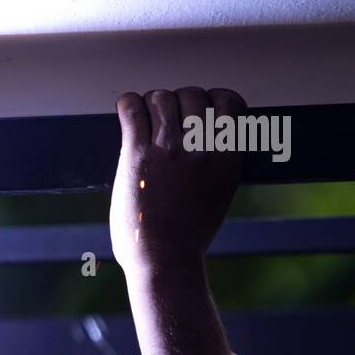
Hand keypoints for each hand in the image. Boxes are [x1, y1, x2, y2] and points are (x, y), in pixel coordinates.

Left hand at [111, 88, 245, 277]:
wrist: (165, 260)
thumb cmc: (187, 237)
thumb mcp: (220, 193)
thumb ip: (216, 164)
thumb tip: (209, 143)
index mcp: (227, 157)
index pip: (229, 102)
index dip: (212, 100)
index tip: (199, 112)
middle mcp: (201, 148)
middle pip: (192, 94)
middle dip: (178, 101)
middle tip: (165, 119)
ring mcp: (169, 150)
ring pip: (162, 98)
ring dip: (151, 103)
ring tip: (145, 119)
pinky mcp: (137, 156)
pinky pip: (133, 110)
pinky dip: (127, 104)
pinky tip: (125, 109)